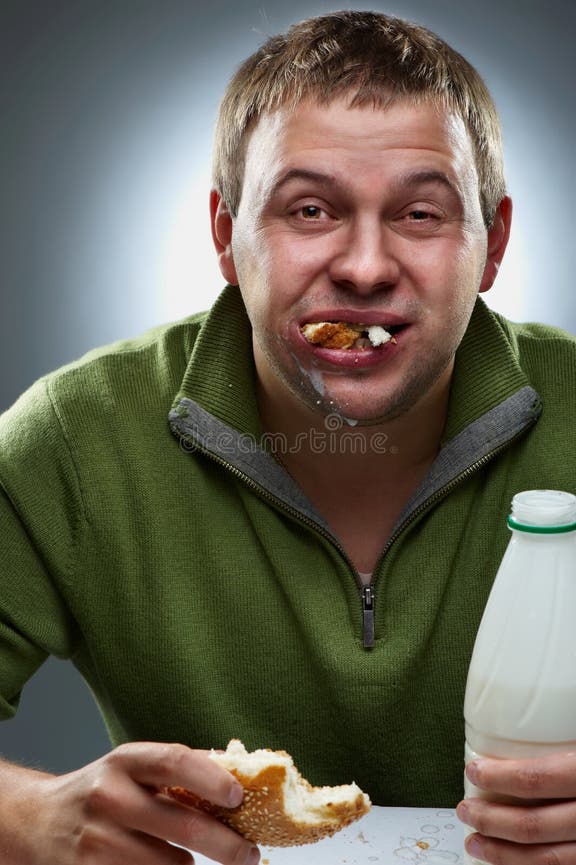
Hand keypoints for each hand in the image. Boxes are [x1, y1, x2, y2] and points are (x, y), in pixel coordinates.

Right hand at [9, 742, 259, 864]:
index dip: (212, 779)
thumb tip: (237, 778)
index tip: (238, 797)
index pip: (175, 762)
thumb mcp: (131, 768)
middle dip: (226, 845)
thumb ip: (176, 772)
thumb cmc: (101, 791)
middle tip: (248, 853)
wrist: (38, 822)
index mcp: (125, 761)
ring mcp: (97, 841)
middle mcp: (109, 797)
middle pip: (183, 825)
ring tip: (188, 860)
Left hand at [456, 751, 575, 862]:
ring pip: (548, 858)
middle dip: (490, 820)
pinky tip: (507, 859)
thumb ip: (559, 749)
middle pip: (534, 824)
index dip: (499, 777)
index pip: (537, 779)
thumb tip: (524, 737)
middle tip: (465, 810)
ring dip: (502, 853)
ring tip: (474, 843)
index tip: (475, 771)